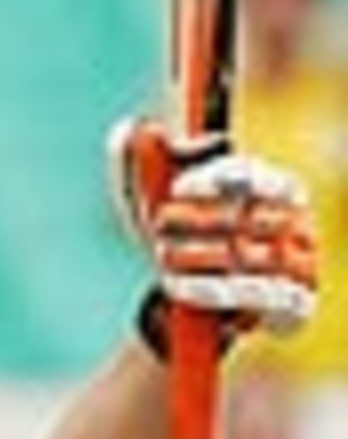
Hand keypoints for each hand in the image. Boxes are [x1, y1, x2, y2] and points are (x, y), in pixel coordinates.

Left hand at [109, 116, 317, 333]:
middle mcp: (296, 222)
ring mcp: (300, 265)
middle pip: (249, 216)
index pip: (253, 174)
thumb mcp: (147, 196)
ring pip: (251, 256)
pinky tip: (172, 284)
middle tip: (158, 224)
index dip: (216, 178)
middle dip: (197, 220)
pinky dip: (209, 289)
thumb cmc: (175, 233)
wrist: (188, 299)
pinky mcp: (293, 305)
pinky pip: (257, 295)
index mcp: (274, 185)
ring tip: (161, 254)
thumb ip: (137, 159)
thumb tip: (140, 132)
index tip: (177, 188)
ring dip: (198, 255)